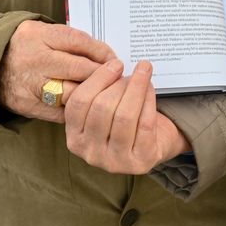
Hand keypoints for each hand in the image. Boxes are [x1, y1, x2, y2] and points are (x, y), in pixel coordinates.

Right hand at [0, 20, 116, 122]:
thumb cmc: (24, 46)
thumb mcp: (42, 31)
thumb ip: (69, 40)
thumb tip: (105, 55)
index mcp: (40, 36)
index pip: (79, 42)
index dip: (102, 52)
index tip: (115, 60)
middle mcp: (35, 60)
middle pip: (79, 69)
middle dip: (103, 75)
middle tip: (118, 79)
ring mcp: (31, 85)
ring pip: (73, 94)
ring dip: (94, 96)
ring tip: (107, 95)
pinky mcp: (28, 106)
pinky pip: (61, 113)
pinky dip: (77, 111)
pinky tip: (88, 108)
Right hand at [64, 60, 191, 174]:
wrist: (150, 146)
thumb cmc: (122, 123)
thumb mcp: (102, 110)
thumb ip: (98, 91)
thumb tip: (111, 65)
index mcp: (74, 139)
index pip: (78, 103)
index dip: (97, 79)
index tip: (115, 63)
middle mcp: (91, 154)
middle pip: (101, 108)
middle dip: (118, 83)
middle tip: (131, 70)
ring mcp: (115, 162)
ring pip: (124, 116)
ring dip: (135, 88)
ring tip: (143, 72)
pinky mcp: (140, 162)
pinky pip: (144, 124)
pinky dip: (148, 100)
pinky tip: (151, 87)